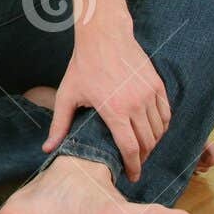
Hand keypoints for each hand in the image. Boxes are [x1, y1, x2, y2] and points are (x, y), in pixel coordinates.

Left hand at [43, 25, 169, 181]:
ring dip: (153, 143)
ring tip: (143, 149)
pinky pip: (166, 114)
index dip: (133, 166)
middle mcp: (136, 104)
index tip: (133, 176)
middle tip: (135, 163)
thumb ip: (59, 125)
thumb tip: (48, 149)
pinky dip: (162, 127)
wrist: (103, 36)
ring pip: (159, 130)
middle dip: (142, 157)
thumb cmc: (82, 66)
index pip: (130, 148)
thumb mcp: (67, 96)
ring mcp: (149, 94)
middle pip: (147, 142)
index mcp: (114, 111)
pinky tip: (153, 131)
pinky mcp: (158, 85)